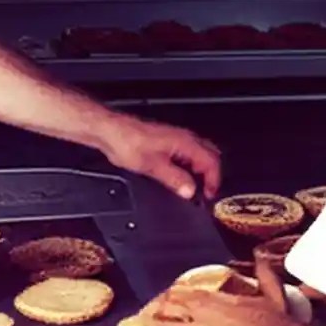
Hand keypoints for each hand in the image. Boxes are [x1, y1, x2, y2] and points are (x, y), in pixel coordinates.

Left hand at [98, 114, 221, 199]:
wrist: (111, 131)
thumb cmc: (128, 143)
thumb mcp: (152, 167)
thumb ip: (174, 179)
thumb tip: (190, 190)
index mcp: (184, 142)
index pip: (211, 160)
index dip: (214, 179)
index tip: (209, 194)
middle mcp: (182, 137)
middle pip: (210, 153)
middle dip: (212, 173)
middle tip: (207, 190)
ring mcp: (174, 137)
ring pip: (199, 151)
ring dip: (201, 168)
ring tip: (195, 186)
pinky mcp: (165, 139)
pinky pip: (187, 151)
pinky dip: (190, 164)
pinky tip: (180, 174)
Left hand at [149, 261, 289, 325]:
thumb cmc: (270, 321)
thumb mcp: (269, 291)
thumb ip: (263, 272)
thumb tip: (261, 258)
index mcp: (209, 299)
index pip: (180, 292)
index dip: (173, 294)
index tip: (170, 295)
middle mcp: (197, 316)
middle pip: (167, 309)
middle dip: (160, 310)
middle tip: (154, 311)